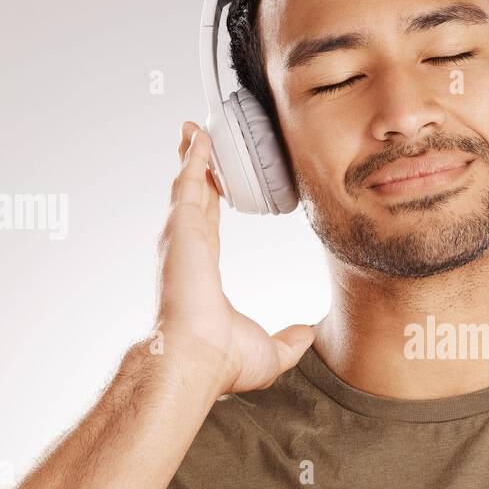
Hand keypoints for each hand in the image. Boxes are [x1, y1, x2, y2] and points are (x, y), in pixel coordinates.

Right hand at [150, 121, 314, 396]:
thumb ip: (289, 341)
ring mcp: (179, 237)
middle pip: (192, 195)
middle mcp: (185, 249)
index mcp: (201, 269)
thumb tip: (309, 335)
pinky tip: (201, 136)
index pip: (206, 222)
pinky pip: (188, 182)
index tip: (214, 176)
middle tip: (198, 137)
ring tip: (196, 127)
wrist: (194, 360)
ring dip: (192, 153)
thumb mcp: (269, 352)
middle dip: (195, 164)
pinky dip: (193, 157)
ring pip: (186, 183)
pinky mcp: (180, 228)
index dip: (210, 196)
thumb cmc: (220, 362)